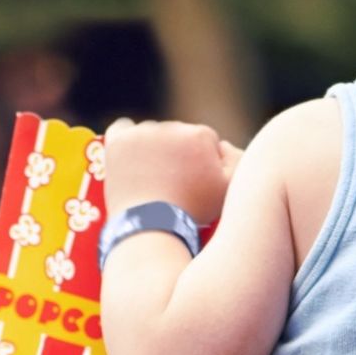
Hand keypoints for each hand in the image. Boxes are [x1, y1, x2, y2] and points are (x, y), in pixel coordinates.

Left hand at [102, 119, 242, 223]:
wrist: (150, 227)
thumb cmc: (192, 211)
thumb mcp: (229, 190)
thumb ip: (237, 160)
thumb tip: (222, 145)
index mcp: (200, 134)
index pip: (204, 139)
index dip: (202, 161)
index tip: (195, 181)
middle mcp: (170, 127)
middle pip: (178, 134)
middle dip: (178, 153)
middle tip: (173, 182)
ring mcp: (141, 133)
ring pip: (152, 134)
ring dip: (153, 148)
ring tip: (152, 177)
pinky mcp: (117, 141)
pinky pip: (123, 127)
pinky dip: (127, 139)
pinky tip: (132, 154)